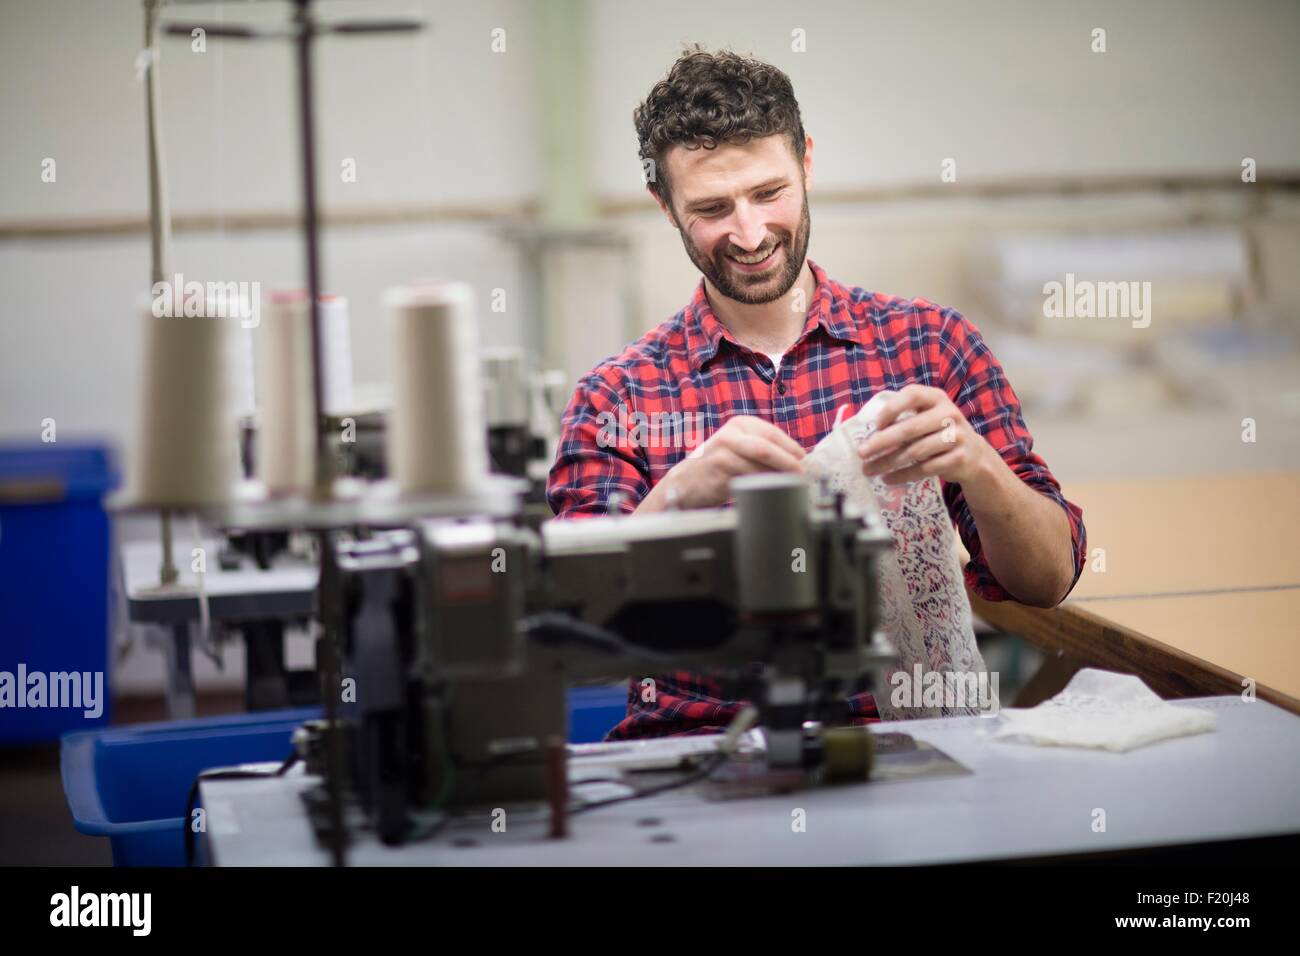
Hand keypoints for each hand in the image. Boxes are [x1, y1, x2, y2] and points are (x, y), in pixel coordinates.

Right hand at [642, 415, 804, 510]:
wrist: (688, 482)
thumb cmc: (720, 466)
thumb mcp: (741, 447)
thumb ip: (764, 448)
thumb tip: (799, 460)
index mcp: (740, 423)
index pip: (773, 433)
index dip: (792, 448)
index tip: (806, 461)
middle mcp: (730, 434)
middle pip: (766, 446)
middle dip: (788, 461)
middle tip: (803, 474)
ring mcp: (723, 453)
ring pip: (759, 464)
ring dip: (778, 476)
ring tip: (791, 484)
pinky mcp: (719, 472)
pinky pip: (748, 479)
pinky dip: (764, 485)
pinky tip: (771, 490)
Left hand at [857, 384, 994, 487]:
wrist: (974, 455)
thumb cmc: (940, 433)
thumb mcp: (927, 417)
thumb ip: (905, 418)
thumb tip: (868, 434)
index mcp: (936, 398)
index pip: (913, 395)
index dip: (892, 408)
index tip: (876, 425)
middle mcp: (949, 414)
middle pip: (911, 428)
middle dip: (882, 442)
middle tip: (861, 453)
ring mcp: (957, 437)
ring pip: (916, 451)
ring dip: (888, 462)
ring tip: (869, 470)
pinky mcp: (959, 459)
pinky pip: (925, 469)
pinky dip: (903, 475)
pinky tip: (888, 479)